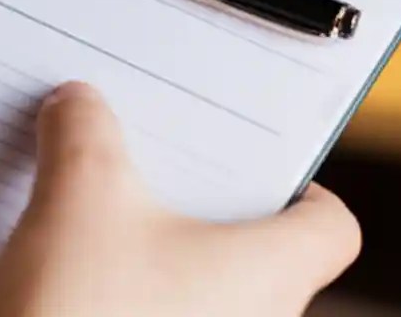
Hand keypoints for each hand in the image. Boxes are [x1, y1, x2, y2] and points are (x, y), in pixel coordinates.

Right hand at [0, 82, 360, 316]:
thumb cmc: (84, 313)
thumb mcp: (78, 195)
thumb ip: (84, 134)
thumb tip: (78, 105)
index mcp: (268, 273)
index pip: (331, 227)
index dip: (300, 188)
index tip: (252, 166)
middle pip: (257, 255)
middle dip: (199, 208)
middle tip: (148, 165)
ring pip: (203, 294)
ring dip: (156, 256)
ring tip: (93, 212)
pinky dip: (128, 296)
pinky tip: (68, 276)